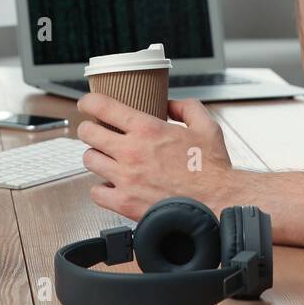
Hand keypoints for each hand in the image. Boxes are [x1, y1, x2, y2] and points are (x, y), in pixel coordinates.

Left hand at [77, 93, 233, 220]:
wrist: (217, 202)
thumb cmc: (212, 169)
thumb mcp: (206, 126)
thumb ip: (186, 108)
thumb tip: (171, 104)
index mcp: (148, 129)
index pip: (103, 106)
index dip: (89, 101)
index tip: (87, 103)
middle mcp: (131, 152)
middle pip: (88, 133)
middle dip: (89, 128)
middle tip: (94, 130)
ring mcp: (125, 179)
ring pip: (88, 160)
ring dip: (95, 156)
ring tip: (104, 157)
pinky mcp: (125, 203)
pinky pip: (96, 192)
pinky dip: (100, 188)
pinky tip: (111, 185)